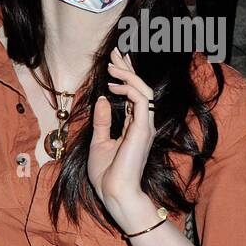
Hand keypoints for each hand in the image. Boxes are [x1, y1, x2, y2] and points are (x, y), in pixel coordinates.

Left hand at [88, 49, 158, 231]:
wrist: (114, 192)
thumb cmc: (107, 174)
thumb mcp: (100, 142)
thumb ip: (103, 121)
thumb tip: (102, 99)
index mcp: (135, 127)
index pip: (133, 96)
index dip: (126, 78)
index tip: (117, 62)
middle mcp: (143, 124)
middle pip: (140, 88)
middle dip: (129, 69)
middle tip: (117, 52)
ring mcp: (145, 126)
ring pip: (142, 90)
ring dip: (127, 75)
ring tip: (112, 65)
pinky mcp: (143, 129)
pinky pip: (140, 100)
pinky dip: (128, 89)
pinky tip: (112, 86)